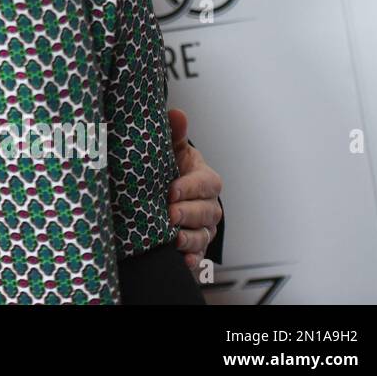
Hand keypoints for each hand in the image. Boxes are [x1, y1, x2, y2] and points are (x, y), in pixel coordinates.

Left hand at [167, 108, 223, 270]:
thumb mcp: (173, 150)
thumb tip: (176, 113)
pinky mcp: (195, 247)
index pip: (206, 183)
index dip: (190, 187)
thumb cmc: (172, 168)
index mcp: (205, 180)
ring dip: (190, 238)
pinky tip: (185, 262)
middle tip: (170, 214)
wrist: (167, 193)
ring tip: (174, 239)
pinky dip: (193, 260)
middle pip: (207, 212)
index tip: (171, 190)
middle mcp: (209, 206)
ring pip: (204, 236)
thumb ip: (175, 134)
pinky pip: (199, 256)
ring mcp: (204, 228)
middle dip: (189, 213)